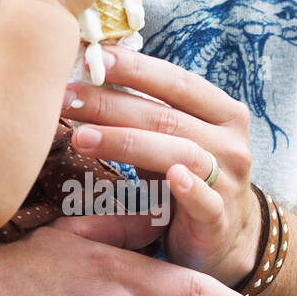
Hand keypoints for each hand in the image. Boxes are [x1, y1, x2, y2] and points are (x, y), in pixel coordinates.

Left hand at [60, 44, 261, 284]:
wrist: (224, 238)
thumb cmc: (187, 179)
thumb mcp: (169, 143)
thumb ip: (141, 116)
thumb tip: (81, 84)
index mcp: (221, 112)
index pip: (176, 81)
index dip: (135, 68)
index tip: (93, 57)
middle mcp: (229, 141)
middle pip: (166, 117)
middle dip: (111, 104)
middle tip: (66, 98)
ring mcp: (229, 180)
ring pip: (179, 154)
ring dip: (128, 142)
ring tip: (82, 137)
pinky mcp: (220, 219)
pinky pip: (206, 201)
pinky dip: (190, 189)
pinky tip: (171, 177)